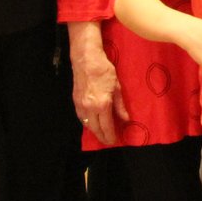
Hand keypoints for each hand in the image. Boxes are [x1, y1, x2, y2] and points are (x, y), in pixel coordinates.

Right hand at [69, 21, 127, 144]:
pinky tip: (92, 122)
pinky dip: (87, 123)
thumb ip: (120, 105)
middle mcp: (90, 108)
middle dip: (102, 137)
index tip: (114, 141)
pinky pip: (81, 117)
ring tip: (101, 133)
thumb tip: (126, 119)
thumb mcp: (117, 87)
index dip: (110, 136)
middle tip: (108, 141)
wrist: (86, 59)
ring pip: (87, 124)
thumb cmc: (104, 70)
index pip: (106, 127)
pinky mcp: (75, 101)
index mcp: (102, 105)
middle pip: (95, 129)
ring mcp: (81, 105)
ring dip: (94, 131)